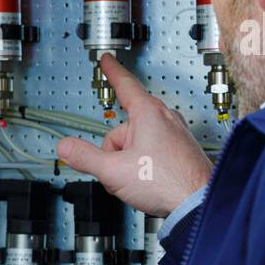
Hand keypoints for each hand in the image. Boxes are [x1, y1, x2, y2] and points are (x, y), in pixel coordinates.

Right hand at [56, 53, 211, 216]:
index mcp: (148, 114)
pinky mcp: (180, 150)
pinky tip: (149, 183)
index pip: (125, 84)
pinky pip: (150, 152)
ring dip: (128, 162)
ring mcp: (175, 134)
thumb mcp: (113, 171)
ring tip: (138, 182)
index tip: (107, 60)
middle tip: (118, 172)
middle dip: (114, 151)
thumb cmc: (166, 182)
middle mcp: (164, 119)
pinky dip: (144, 166)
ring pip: (136, 142)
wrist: (198, 203)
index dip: (111, 72)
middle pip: (123, 128)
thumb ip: (85, 157)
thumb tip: (65, 148)